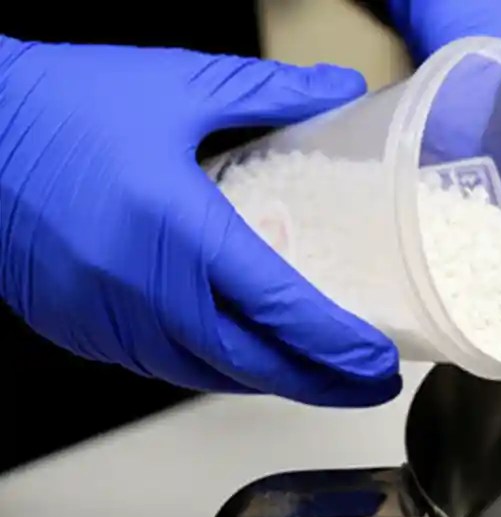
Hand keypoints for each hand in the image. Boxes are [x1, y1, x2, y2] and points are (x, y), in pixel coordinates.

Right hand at [0, 38, 401, 405]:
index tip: (379, 360)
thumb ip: (269, 93)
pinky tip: (239, 356)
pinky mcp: (77, 327)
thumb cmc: (58, 103)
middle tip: (368, 385)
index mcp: (180, 230)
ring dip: (267, 381)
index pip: (281, 308)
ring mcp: (106, 317)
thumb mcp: (177, 85)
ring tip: (317, 374)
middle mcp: (144, 289)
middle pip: (253, 364)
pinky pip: (160, 365)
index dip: (338, 344)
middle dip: (321, 382)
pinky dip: (211, 368)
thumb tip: (340, 86)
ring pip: (205, 374)